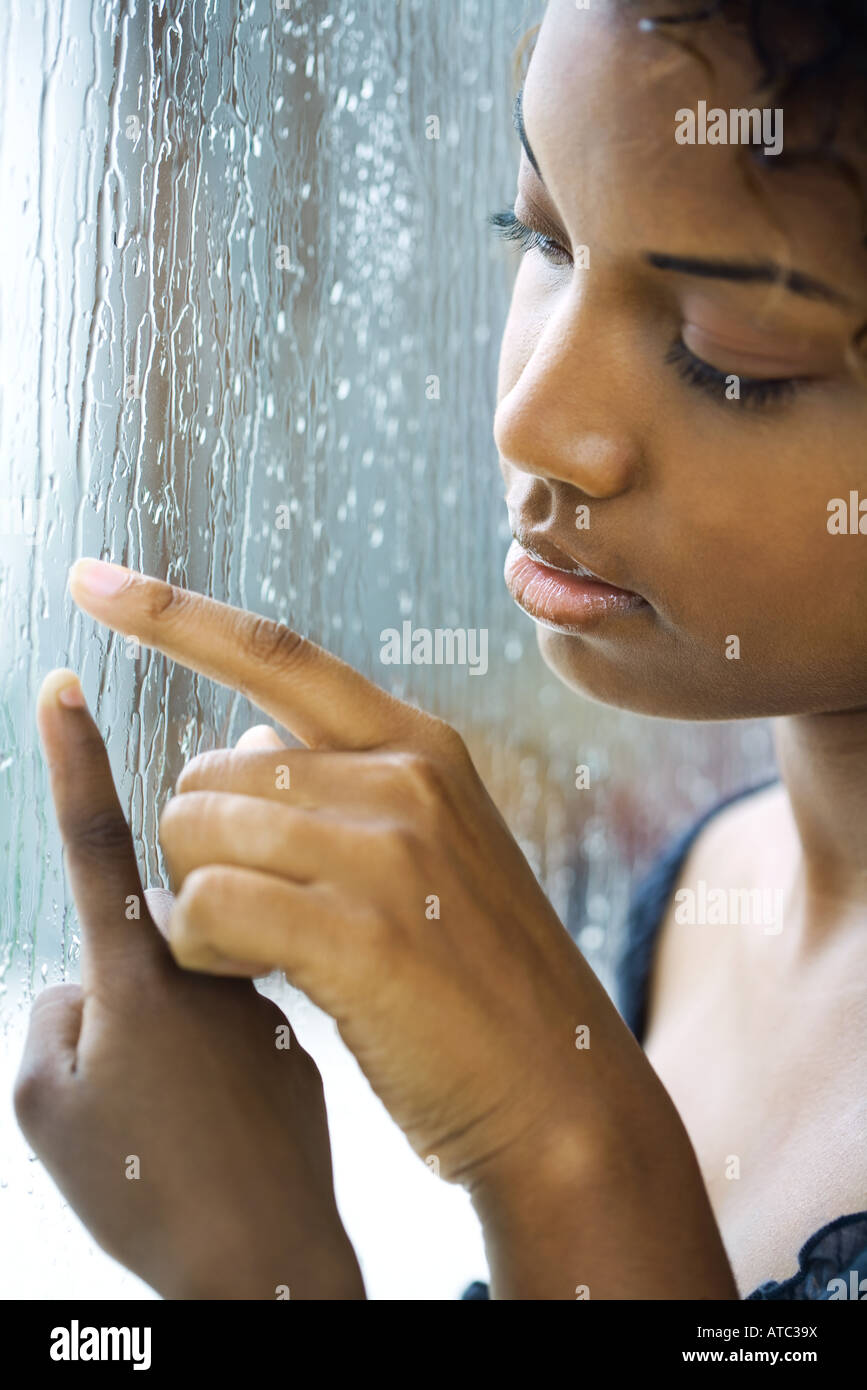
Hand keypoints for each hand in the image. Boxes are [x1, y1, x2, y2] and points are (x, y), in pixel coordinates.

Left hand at [67, 560, 736, 1297]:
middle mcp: (405, 779)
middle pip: (208, 771)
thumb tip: (243, 738)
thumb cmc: (473, 977)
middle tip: (254, 912)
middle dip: (198, 846)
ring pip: (195, 836)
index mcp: (420, 746)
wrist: (558, 1089)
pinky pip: (206, 908)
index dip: (174, 614)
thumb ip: (343, 784)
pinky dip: (201, 949)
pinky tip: (251, 978)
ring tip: (262, 952)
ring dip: (196, 903)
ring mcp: (388, 853)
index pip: (275, 651)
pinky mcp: (360, 936)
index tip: (89, 578)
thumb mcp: (432, 847)